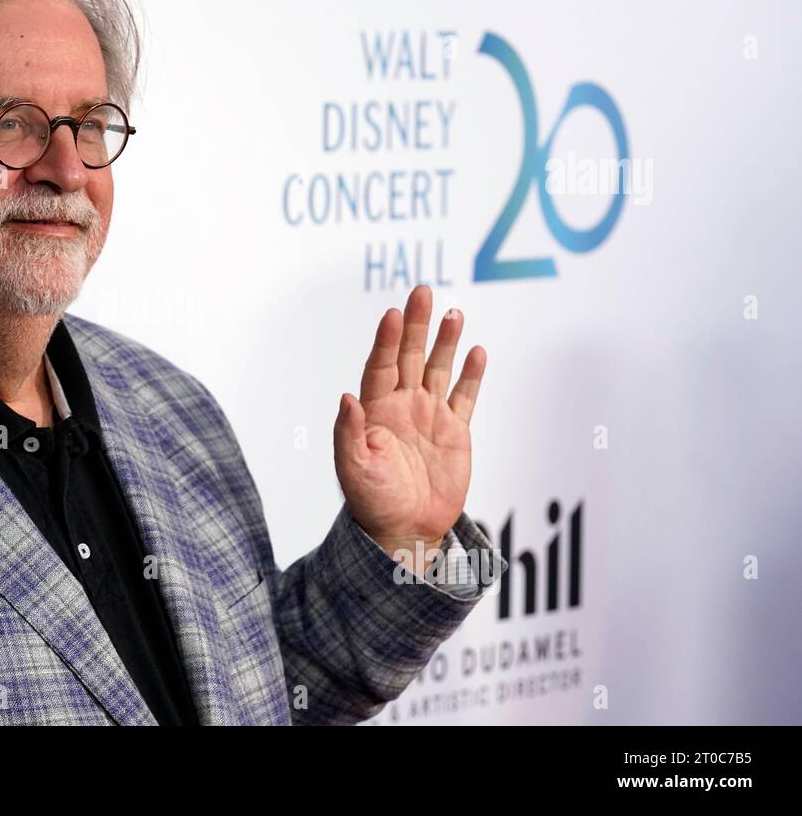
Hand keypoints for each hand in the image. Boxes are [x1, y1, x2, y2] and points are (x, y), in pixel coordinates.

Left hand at [332, 285, 487, 564]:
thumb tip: (346, 398)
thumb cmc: (371, 500)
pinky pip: (464, 396)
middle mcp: (401, 405)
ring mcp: (428, 415)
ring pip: (438, 369)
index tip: (392, 314)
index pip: (380, 366)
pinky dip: (471, 374)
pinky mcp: (453, 430)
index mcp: (374, 410)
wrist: (404, 529)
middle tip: (422, 293)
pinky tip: (476, 350)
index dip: (385, 340)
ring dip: (445, 341)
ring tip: (454, 313)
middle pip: (409, 356)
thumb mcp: (353, 468)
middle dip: (416, 325)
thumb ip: (349, 432)